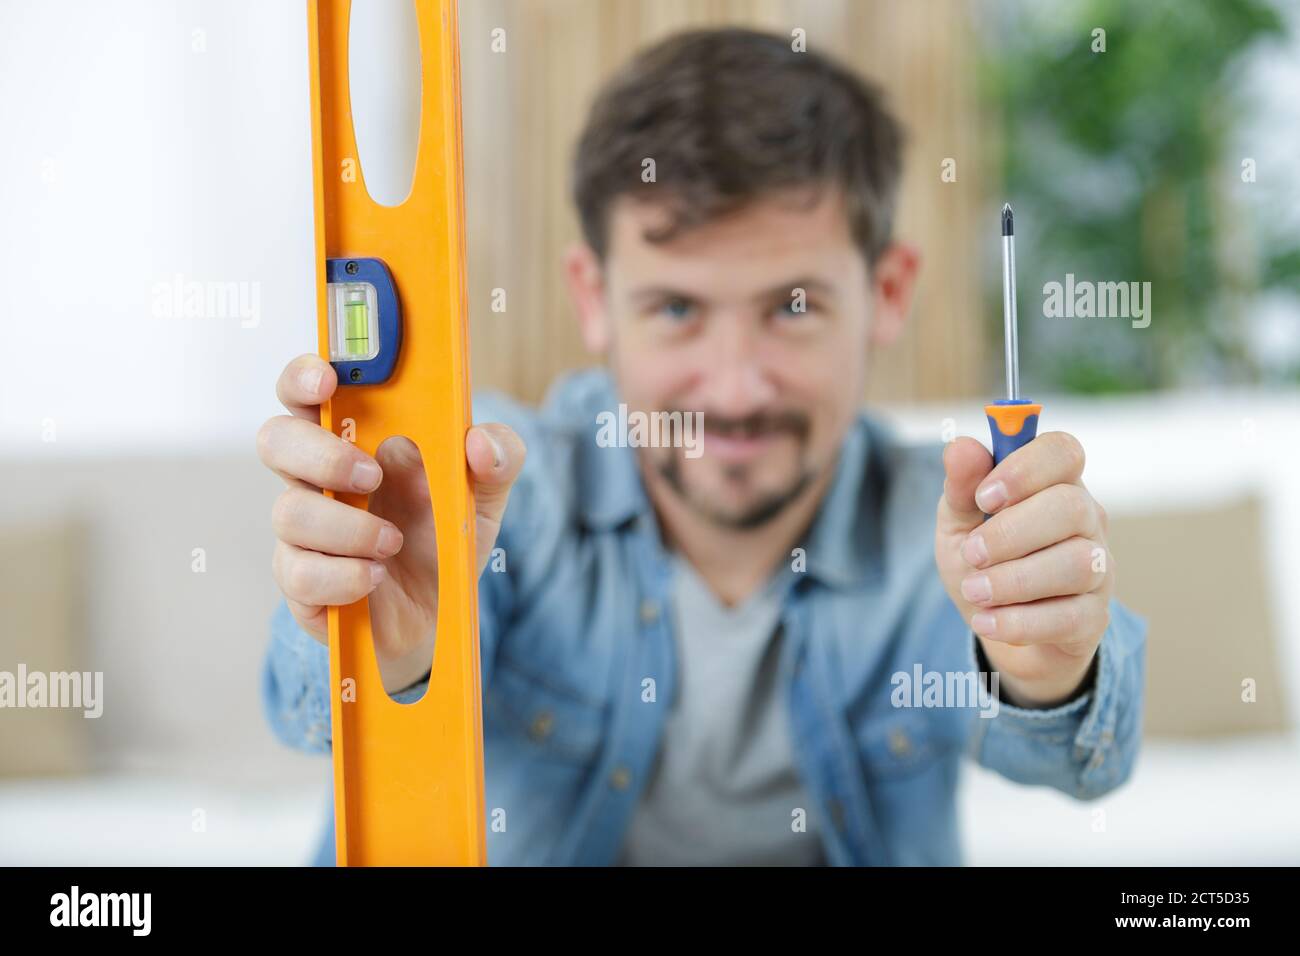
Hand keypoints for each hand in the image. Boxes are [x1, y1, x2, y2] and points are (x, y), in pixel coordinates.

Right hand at [256, 353, 525, 691]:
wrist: (439, 613)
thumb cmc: (445, 536)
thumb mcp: (486, 493)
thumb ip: (499, 456)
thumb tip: (481, 443)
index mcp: (355, 438)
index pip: (307, 390)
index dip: (305, 376)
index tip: (328, 379)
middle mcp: (317, 477)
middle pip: (276, 439)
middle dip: (322, 455)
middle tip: (372, 475)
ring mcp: (302, 529)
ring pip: (289, 511)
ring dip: (349, 528)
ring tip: (393, 542)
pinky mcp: (299, 580)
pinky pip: (299, 572)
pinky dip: (345, 576)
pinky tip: (375, 577)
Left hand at [935, 431, 1111, 707]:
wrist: (992, 621)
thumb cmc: (980, 559)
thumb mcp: (957, 520)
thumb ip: (961, 486)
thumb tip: (960, 447)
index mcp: (1054, 483)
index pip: (1063, 452)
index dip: (1025, 469)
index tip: (984, 496)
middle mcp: (1086, 520)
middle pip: (1071, 507)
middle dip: (1012, 532)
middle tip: (972, 553)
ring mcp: (1098, 569)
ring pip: (1078, 564)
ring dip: (1014, 580)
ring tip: (974, 590)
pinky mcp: (1094, 617)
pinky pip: (1070, 618)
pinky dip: (1019, 622)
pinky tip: (985, 621)